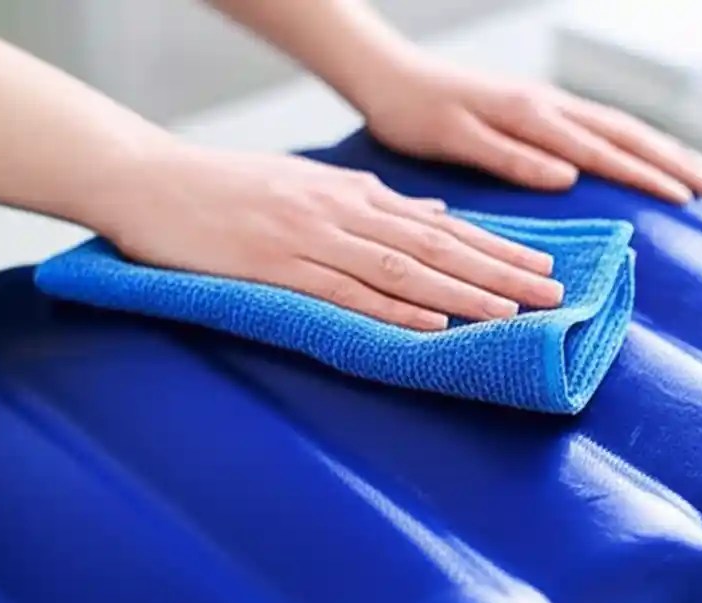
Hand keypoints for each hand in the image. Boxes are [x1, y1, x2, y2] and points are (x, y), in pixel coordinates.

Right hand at [93, 143, 563, 331]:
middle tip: (553, 294)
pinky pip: (342, 290)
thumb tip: (435, 214)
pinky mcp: (274, 266)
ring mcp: (310, 237)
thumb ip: (374, 205)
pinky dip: (391, 308)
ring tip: (512, 311)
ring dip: (462, 290)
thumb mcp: (310, 188)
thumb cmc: (228, 189)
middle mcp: (343, 211)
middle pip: (437, 245)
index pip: (442, 224)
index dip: (497, 248)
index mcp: (354, 194)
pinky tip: (430, 323)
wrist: (148, 180)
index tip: (544, 268)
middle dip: (500, 271)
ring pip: (403, 267)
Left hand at [351, 58, 701, 203]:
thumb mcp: (454, 138)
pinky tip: (648, 157)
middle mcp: (549, 107)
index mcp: (533, 117)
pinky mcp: (539, 109)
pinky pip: (602, 127)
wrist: (387, 76)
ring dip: (666, 152)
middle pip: (630, 135)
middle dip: (679, 164)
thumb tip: (570, 175)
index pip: (606, 151)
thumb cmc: (413, 113)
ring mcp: (548, 105)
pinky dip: (636, 144)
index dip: (651, 177)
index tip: (692, 202)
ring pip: (622, 128)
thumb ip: (511, 157)